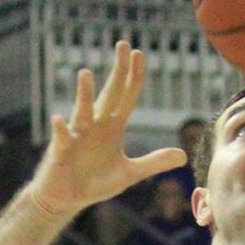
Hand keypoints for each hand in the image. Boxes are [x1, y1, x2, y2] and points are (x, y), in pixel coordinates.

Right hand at [28, 41, 185, 216]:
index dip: (134, 76)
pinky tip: (61, 120)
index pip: (127, 96)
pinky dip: (61, 129)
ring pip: (82, 110)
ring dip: (84, 93)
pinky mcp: (61, 150)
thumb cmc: (94, 182)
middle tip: (123, 45)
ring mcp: (77, 135)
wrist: (66, 199)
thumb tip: (184, 156)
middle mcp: (95, 125)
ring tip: (85, 73)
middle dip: (117, 71)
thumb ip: (154, 163)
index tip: (139, 54)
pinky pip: (61, 137)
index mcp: (112, 127)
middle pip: (109, 93)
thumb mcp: (129, 174)